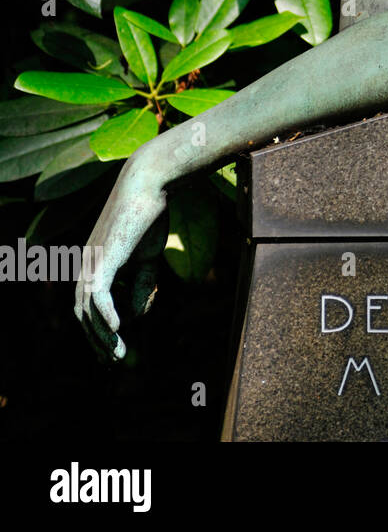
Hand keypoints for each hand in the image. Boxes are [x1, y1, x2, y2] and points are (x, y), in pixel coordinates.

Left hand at [74, 151, 167, 360]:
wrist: (149, 184)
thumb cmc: (149, 216)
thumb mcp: (146, 258)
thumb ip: (141, 287)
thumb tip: (137, 318)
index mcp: (95, 263)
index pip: (88, 304)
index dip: (98, 328)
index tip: (113, 348)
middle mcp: (86, 265)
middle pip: (82, 312)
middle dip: (96, 339)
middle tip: (113, 360)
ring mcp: (92, 262)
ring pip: (88, 308)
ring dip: (102, 334)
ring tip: (118, 353)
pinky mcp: (103, 258)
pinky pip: (99, 294)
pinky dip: (106, 314)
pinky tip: (118, 328)